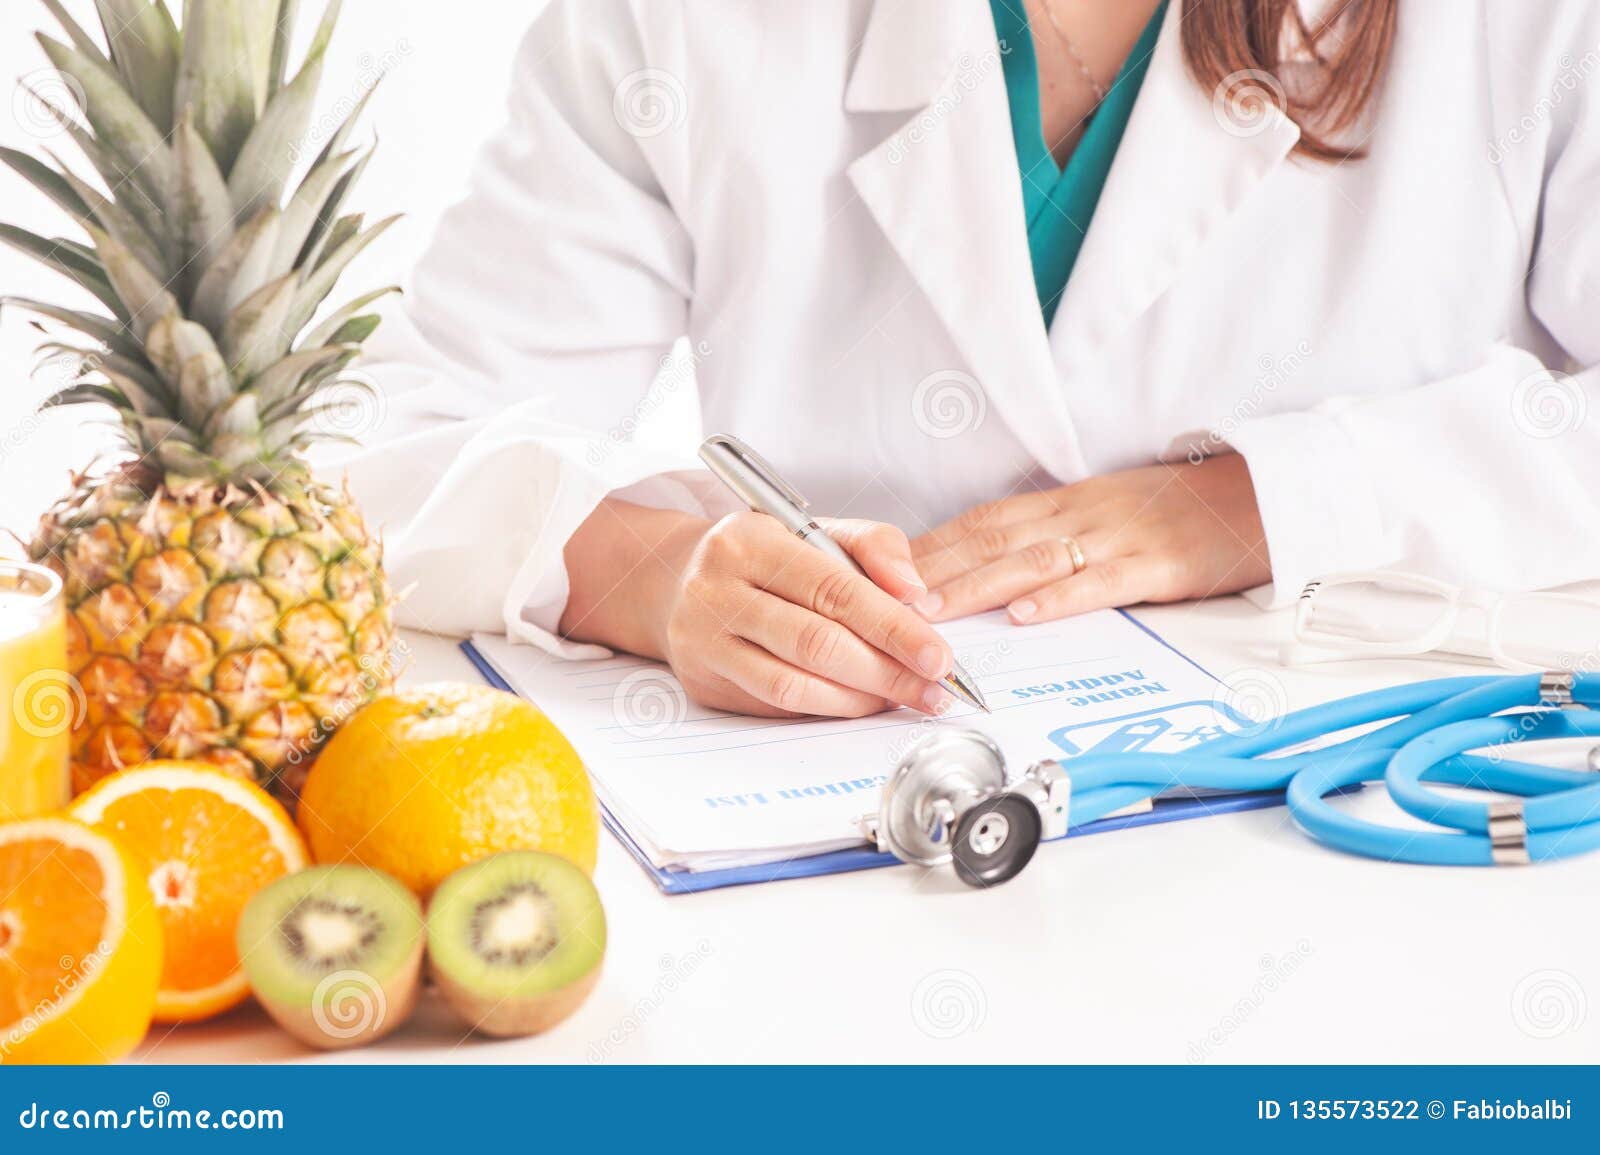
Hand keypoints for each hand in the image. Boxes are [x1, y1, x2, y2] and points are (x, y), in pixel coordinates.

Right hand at [561, 501, 956, 717]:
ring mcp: (703, 643)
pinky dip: (828, 709)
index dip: (892, 628)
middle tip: (932, 690)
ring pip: (794, 686)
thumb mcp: (815, 530)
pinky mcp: (703, 685)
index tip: (938, 656)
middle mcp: (716, 592)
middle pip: (816, 644)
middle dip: (886, 673)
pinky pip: (776, 706)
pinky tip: (860, 702)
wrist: (675, 580)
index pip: (833, 590)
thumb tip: (914, 593)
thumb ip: (875, 547)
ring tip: (901, 697)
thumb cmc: (762, 556)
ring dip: (859, 700)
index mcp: (748, 542)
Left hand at [908, 455, 1269, 623]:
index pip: (980, 521)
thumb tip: (987, 572)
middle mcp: (1079, 514)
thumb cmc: (1176, 511)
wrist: (1262, 492)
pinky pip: (1102, 582)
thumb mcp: (1103, 513)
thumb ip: (1049, 537)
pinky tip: (1025, 615)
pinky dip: (1060, 598)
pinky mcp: (1158, 564)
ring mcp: (1117, 536)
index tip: (880, 570)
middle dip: (933, 571)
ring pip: (1033, 560)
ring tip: (930, 614)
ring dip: (976, 587)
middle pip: (991, 539)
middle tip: (881, 598)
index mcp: (1063, 502)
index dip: (928, 546)